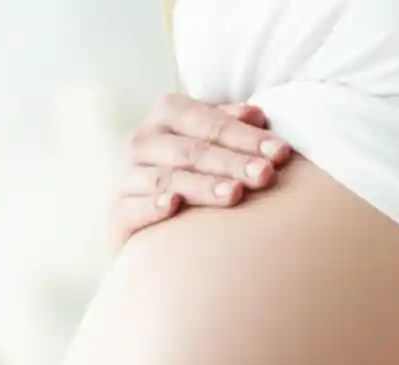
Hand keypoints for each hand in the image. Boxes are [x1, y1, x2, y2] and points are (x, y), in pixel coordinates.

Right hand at [113, 93, 291, 246]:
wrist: (147, 215)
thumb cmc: (191, 171)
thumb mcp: (211, 141)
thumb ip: (231, 126)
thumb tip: (257, 115)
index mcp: (167, 114)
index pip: (209, 122)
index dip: (246, 136)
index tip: (281, 153)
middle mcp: (142, 141)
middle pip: (191, 150)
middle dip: (232, 162)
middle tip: (265, 175)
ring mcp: (127, 176)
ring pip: (166, 178)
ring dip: (201, 186)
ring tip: (234, 194)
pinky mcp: (117, 212)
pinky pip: (132, 208)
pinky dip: (152, 206)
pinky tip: (174, 207)